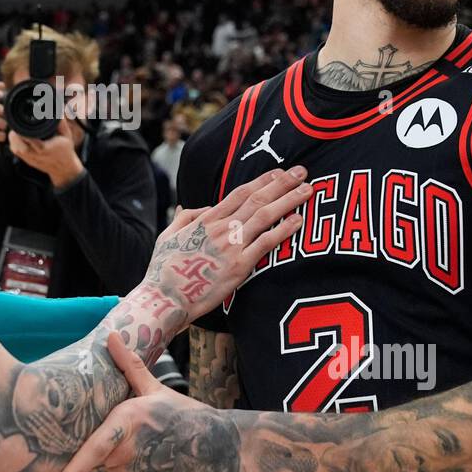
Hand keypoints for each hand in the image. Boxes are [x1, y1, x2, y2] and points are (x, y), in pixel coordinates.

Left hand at [8, 123, 83, 187]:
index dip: (23, 133)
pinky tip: (18, 137)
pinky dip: (14, 143)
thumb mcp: (66, 135)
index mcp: (45, 149)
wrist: (63, 168)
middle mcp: (36, 155)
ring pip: (15, 149)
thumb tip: (57, 110)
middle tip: (18, 125)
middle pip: (19, 146)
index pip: (31, 141)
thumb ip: (61, 123)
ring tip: (18, 130)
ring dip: (14, 138)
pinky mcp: (26, 161)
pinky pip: (15, 151)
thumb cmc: (65, 150)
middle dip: (15, 134)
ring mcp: (30, 159)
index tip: (21, 123)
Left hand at [49, 332, 239, 471]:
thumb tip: (111, 336)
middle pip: (94, 457)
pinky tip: (145, 459)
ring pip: (105, 471)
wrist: (218, 446)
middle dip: (99, 446)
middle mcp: (128, 453)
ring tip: (140, 444)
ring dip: (112, 459)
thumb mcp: (154, 388)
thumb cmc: (184, 414)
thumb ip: (128, 365)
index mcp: (127, 423)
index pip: (91, 452)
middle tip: (124, 432)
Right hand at [140, 167, 309, 320]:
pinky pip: (267, 243)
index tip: (279, 172)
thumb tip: (204, 207)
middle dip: (282, 183)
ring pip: (266, 216)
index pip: (239, 193)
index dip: (262, 180)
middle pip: (257, 199)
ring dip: (289, 200)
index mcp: (205, 220)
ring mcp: (232, 246)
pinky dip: (284, 229)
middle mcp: (221, 228)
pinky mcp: (240, 266)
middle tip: (302, 171)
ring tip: (308, 189)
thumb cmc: (163, 270)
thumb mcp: (167, 236)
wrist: (165, 299)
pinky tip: (298, 220)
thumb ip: (185, 217)